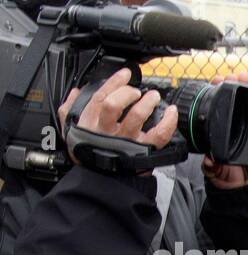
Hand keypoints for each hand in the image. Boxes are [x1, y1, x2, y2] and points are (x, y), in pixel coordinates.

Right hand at [58, 67, 177, 166]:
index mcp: (90, 122)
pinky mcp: (143, 151)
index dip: (114, 82)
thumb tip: (76, 92)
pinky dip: (168, 122)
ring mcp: (127, 140)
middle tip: (137, 91)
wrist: (103, 180)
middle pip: (115, 104)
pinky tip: (171, 112)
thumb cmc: (89, 154)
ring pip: (137, 116)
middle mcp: (108, 130)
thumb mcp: (71, 131)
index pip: (101, 96)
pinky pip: (159, 134)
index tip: (125, 74)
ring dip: (148, 103)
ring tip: (153, 96)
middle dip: (127, 92)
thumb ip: (69, 110)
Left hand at [201, 71, 247, 189]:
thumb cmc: (226, 174)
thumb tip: (209, 161)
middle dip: (235, 83)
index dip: (218, 90)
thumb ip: (211, 166)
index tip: (216, 81)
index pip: (220, 104)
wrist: (244, 186)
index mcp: (221, 127)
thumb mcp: (214, 170)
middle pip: (236, 98)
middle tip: (232, 76)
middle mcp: (236, 123)